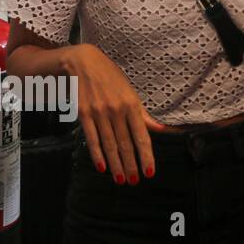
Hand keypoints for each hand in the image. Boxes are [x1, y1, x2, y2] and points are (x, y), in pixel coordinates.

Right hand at [65, 44, 163, 183]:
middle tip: (134, 181)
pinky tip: (102, 167)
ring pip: (109, 144)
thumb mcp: (130, 91)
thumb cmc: (109, 76)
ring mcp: (99, 112)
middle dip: (130, 165)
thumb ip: (143, 114)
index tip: (150, 172)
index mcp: (131, 105)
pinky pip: (91, 138)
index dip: (146, 156)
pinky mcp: (83, 113)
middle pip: (125, 144)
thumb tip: (161, 130)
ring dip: (115, 164)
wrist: (82, 62)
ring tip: (120, 179)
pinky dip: (97, 154)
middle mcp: (116, 110)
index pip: (141, 136)